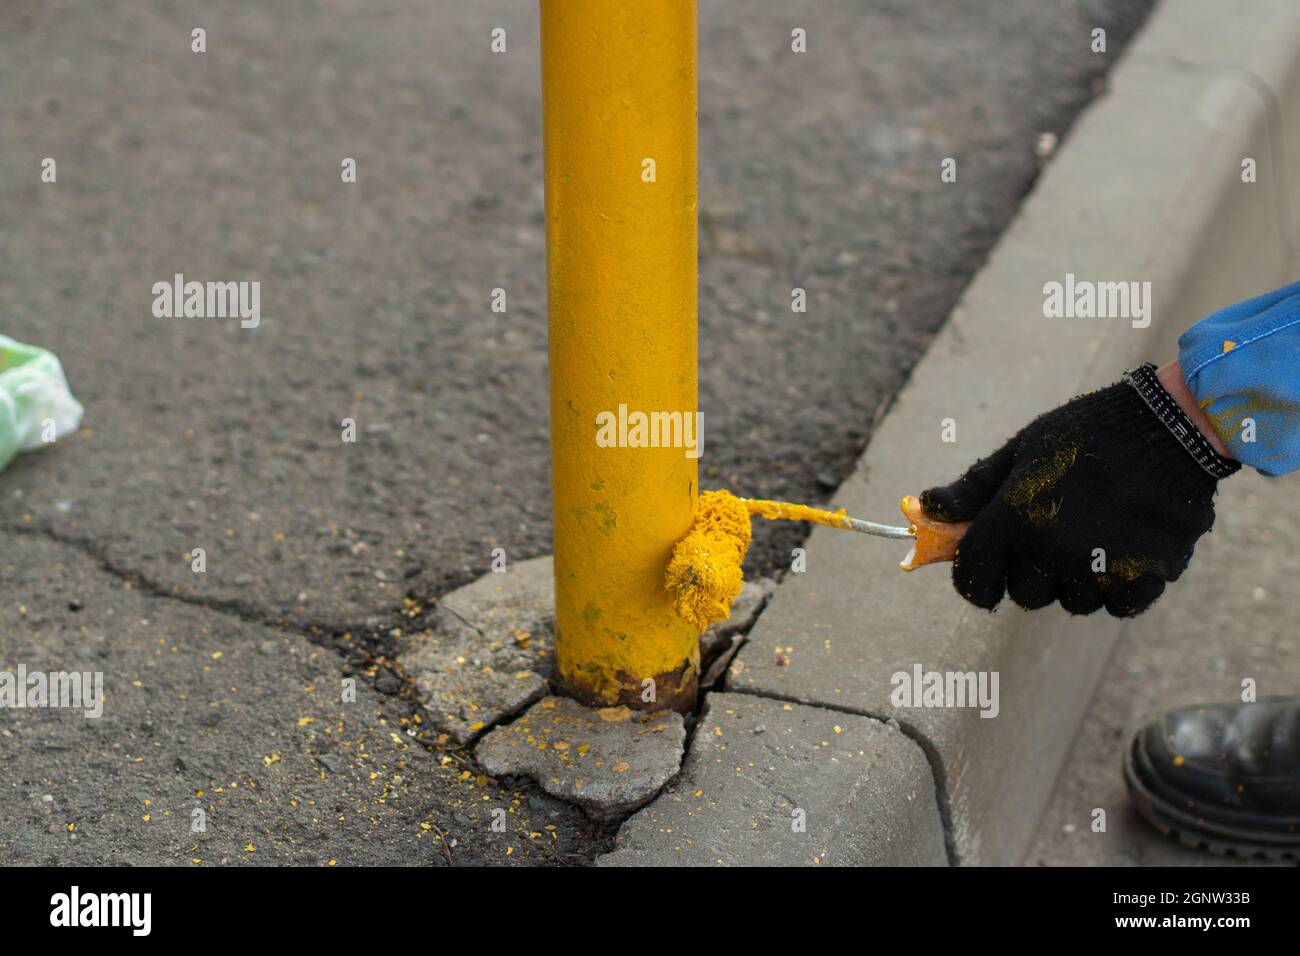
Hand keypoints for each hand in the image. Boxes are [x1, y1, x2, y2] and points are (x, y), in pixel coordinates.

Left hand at [920, 372, 1236, 616]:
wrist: (1170, 424)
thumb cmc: (1084, 433)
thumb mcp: (1019, 452)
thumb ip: (972, 490)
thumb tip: (924, 510)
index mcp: (1015, 517)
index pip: (974, 580)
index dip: (976, 577)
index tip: (986, 567)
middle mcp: (1054, 549)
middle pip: (1024, 595)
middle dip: (1028, 573)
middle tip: (1049, 536)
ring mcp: (1102, 566)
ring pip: (1071, 602)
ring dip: (1074, 580)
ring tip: (1091, 533)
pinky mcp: (1147, 576)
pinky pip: (1116, 605)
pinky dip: (1116, 586)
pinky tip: (1122, 546)